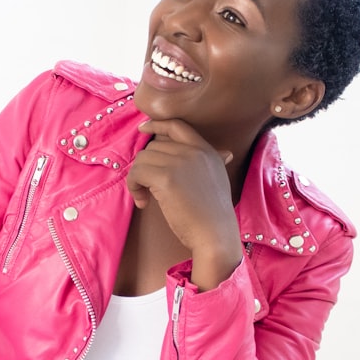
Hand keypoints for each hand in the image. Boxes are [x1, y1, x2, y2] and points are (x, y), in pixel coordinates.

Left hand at [129, 119, 242, 289]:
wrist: (215, 234)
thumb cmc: (214, 214)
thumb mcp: (219, 179)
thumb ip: (216, 162)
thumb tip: (226, 153)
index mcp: (206, 150)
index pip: (176, 125)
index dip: (156, 125)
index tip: (143, 130)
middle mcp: (193, 151)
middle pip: (153, 147)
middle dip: (145, 167)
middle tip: (146, 190)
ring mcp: (180, 162)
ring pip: (142, 159)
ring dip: (137, 179)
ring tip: (145, 198)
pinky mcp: (166, 177)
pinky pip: (137, 173)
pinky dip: (133, 187)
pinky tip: (143, 202)